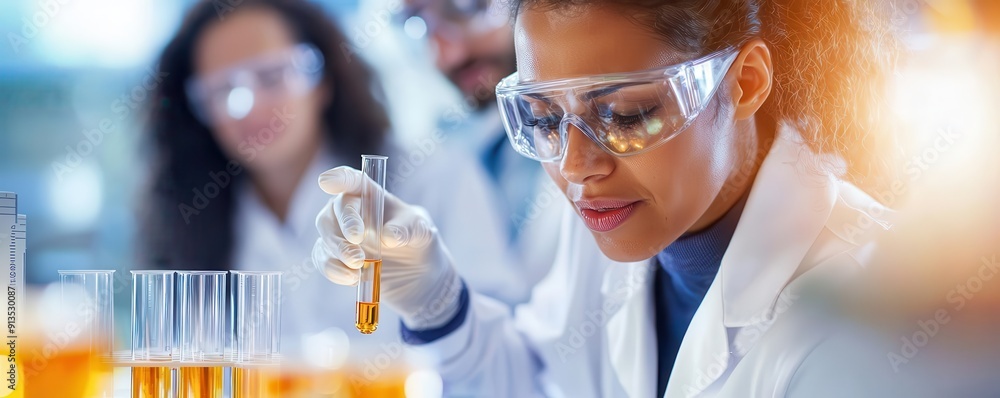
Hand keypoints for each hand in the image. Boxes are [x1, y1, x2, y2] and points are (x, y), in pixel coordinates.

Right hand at [312, 166, 462, 329]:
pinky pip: (324, 260)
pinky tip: (353, 278)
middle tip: (357, 241)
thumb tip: (388, 236)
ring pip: (326, 236)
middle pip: (335, 210)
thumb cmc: (419, 241)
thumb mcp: (423, 232)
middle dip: (344, 225)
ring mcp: (340, 235)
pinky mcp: (336, 258)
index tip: (327, 182)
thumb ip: (409, 230)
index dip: (338, 179)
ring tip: (358, 265)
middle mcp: (352, 211)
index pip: (352, 180)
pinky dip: (334, 270)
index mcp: (372, 196)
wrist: (418, 274)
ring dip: (338, 250)